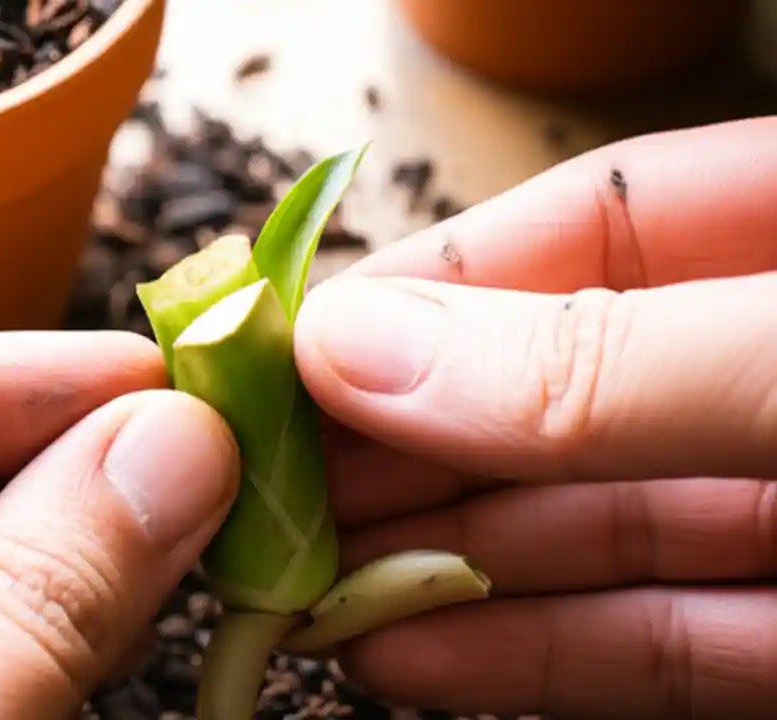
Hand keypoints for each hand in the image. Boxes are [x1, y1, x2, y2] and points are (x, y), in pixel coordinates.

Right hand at [294, 116, 776, 718]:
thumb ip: (599, 365)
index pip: (595, 225)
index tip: (295, 345)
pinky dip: (534, 654)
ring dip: (441, 564)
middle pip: (562, 388)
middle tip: (271, 493)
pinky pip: (661, 640)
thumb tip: (364, 349)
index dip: (436, 281)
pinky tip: (410, 657)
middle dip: (409, 447)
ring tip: (307, 592)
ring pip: (592, 527)